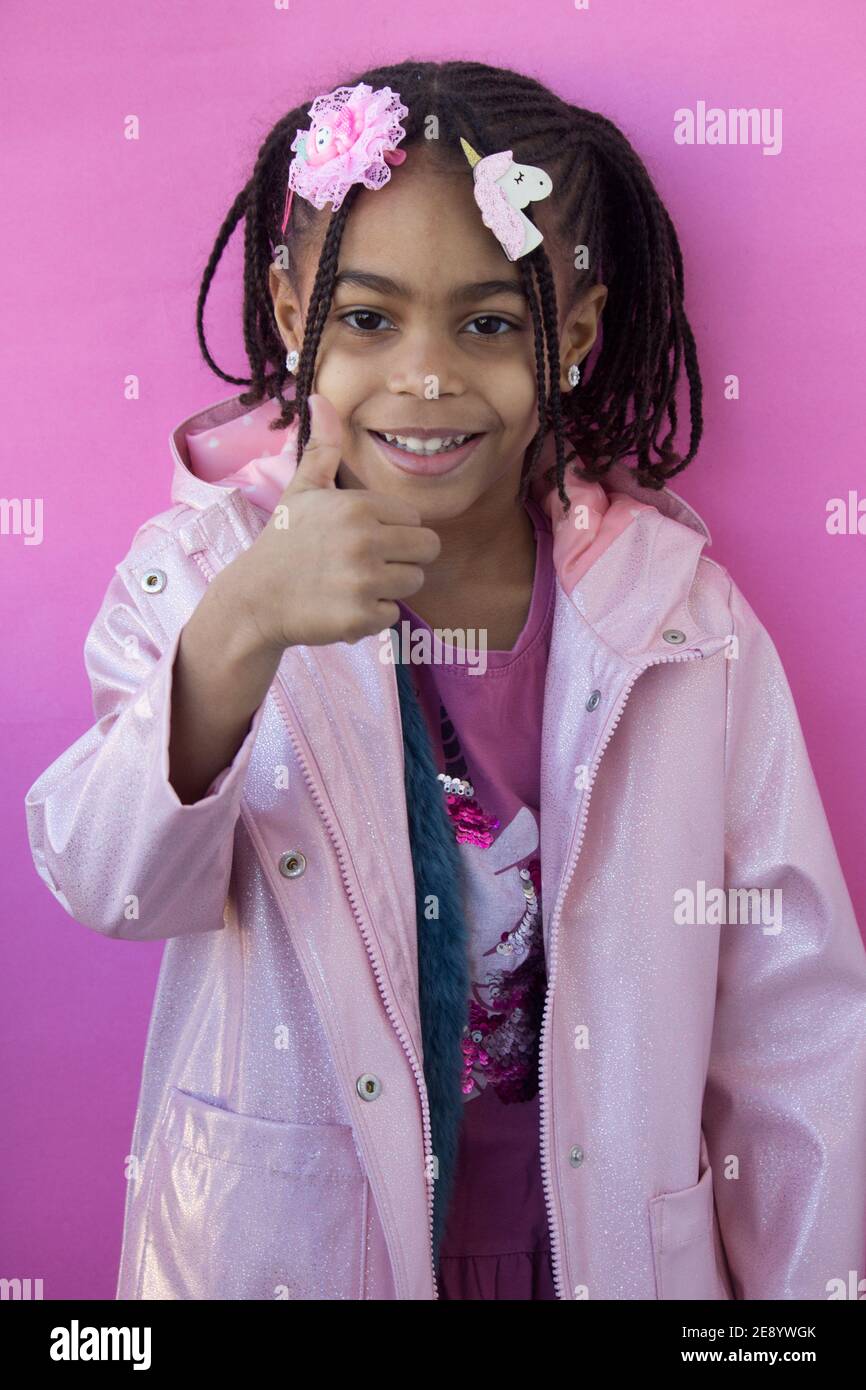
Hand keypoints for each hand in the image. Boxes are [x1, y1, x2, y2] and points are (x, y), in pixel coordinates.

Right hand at [214, 393, 441, 652]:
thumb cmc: (284, 541)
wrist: (255, 599)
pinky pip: (393, 614)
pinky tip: (343, 605)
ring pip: (413, 582)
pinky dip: (372, 615)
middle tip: (366, 562)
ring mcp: (363, 581)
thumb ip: (323, 448)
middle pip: (427, 549)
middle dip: (402, 557)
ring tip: (353, 583)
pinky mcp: (360, 617)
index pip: (414, 519)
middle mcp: (365, 541)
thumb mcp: (302, 490)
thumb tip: (321, 398)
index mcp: (358, 506)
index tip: (361, 537)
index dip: (393, 530)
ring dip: (389, 587)